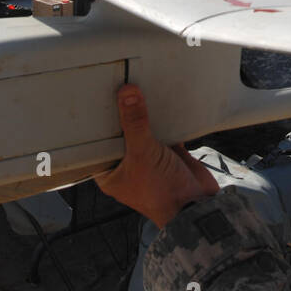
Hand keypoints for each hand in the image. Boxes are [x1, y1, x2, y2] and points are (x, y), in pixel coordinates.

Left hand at [95, 84, 220, 227]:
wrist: (196, 205)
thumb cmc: (160, 191)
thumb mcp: (143, 153)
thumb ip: (135, 123)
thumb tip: (127, 92)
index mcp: (110, 173)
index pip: (97, 144)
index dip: (95, 124)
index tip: (93, 99)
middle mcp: (127, 165)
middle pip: (121, 134)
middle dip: (121, 115)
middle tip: (115, 86)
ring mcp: (149, 160)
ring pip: (143, 132)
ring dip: (144, 115)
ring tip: (137, 87)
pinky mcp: (169, 154)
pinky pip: (164, 132)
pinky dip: (165, 120)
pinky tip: (163, 102)